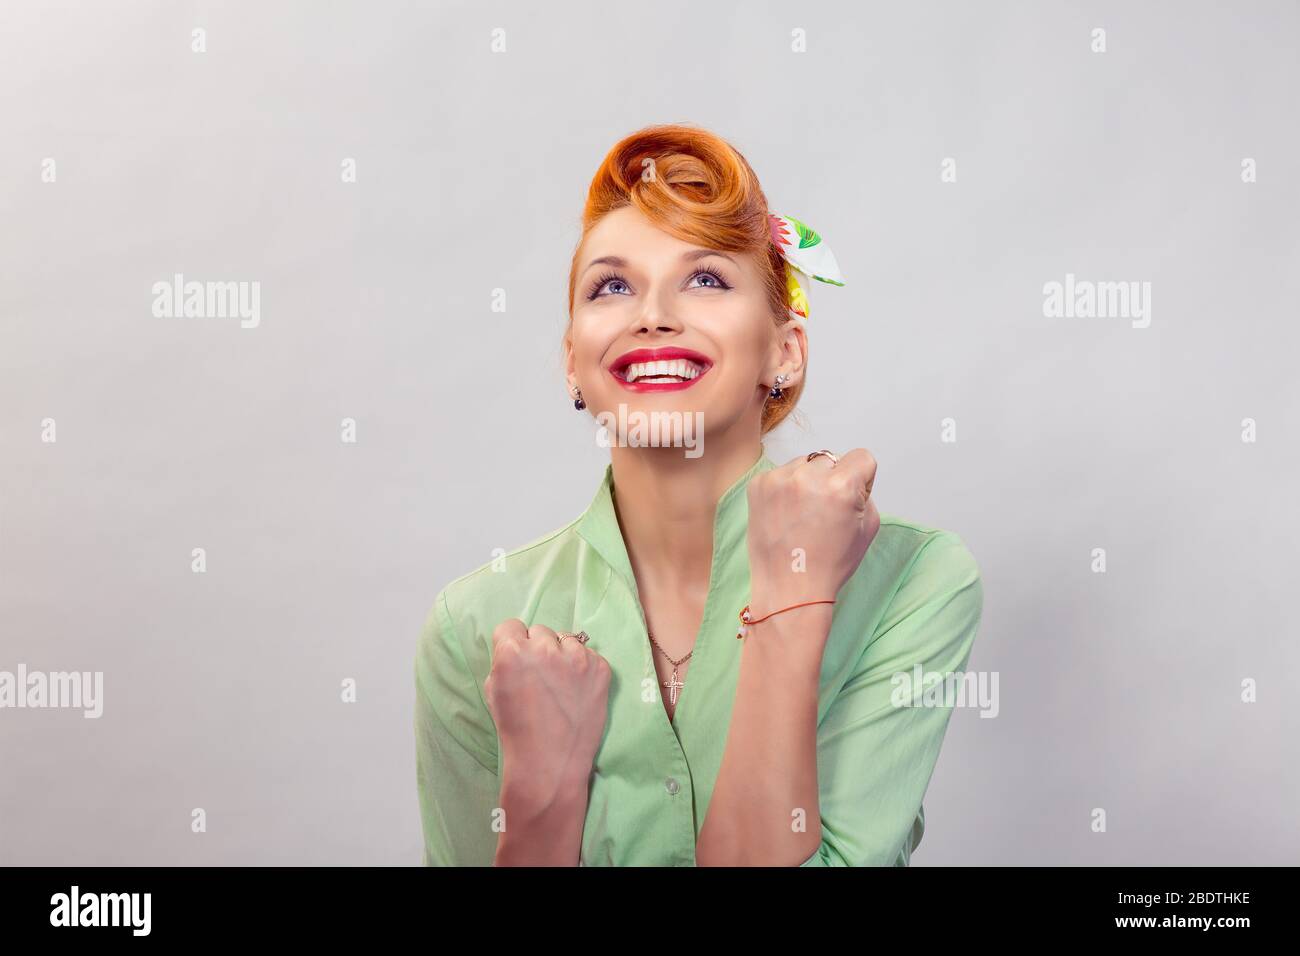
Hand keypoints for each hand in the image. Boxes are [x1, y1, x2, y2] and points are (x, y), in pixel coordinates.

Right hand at [485, 620, 611, 807]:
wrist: (550, 763)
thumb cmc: (516, 731)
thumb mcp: (494, 691)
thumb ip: (503, 662)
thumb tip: (516, 648)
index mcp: (513, 651)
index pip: (511, 626)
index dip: (513, 643)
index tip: (518, 659)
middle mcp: (545, 648)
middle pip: (540, 631)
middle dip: (538, 649)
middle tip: (540, 676)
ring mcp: (577, 657)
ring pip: (566, 640)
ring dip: (562, 655)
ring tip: (561, 685)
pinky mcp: (601, 668)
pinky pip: (588, 655)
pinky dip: (582, 669)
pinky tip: (577, 691)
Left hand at [745, 449, 880, 610]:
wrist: (789, 588)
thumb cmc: (828, 564)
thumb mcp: (868, 527)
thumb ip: (864, 492)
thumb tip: (851, 474)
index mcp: (840, 486)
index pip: (861, 457)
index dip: (861, 480)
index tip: (850, 501)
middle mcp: (807, 477)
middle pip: (830, 460)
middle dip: (831, 480)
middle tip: (824, 513)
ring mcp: (778, 479)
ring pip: (804, 464)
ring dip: (806, 482)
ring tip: (803, 516)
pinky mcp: (758, 485)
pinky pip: (781, 474)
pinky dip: (785, 490)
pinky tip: (787, 516)